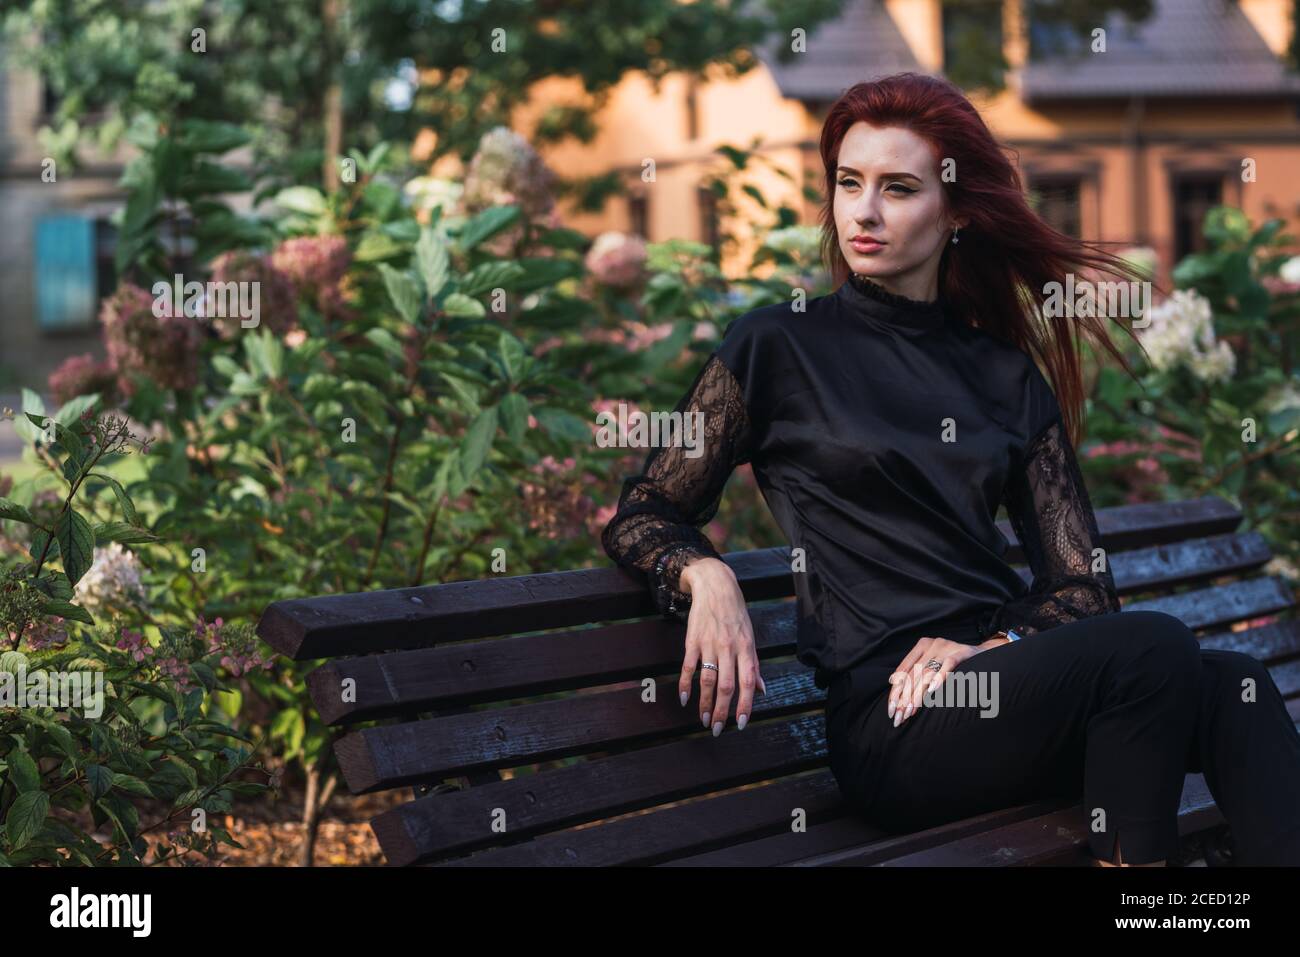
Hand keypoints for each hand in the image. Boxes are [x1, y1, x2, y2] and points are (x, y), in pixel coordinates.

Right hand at [678, 557, 766, 735]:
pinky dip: (685, 684)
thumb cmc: (736, 613)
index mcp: (746, 648)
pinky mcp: (692, 640)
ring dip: (703, 703)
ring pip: (707, 680)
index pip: (747, 682)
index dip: (745, 705)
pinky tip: (685, 699)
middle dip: (720, 711)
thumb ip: (754, 664)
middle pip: (725, 686)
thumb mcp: (750, 637)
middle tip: (715, 729)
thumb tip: (761, 690)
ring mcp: (709, 644)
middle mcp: (728, 648)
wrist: (715, 586)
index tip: (740, 724)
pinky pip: (688, 666)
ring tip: (702, 719)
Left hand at [886, 636, 984, 727]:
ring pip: (927, 673)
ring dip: (917, 695)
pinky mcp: (962, 652)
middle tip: (898, 716)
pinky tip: (932, 691)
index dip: (896, 690)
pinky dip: (939, 678)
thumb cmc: (956, 665)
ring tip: (910, 711)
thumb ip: (918, 675)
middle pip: (913, 674)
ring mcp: (947, 647)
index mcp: (922, 645)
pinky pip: (948, 665)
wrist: (986, 654)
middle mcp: (933, 644)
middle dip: (904, 698)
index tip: (891, 709)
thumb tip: (895, 691)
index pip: (904, 670)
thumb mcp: (935, 665)